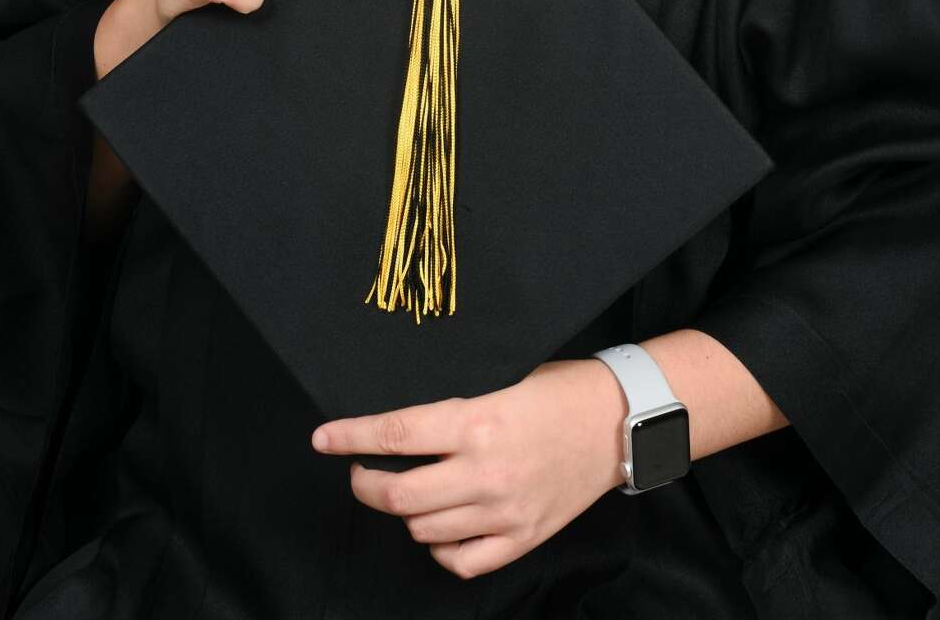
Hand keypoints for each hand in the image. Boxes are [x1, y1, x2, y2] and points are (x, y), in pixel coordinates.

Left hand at [309, 358, 623, 579]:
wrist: (617, 423)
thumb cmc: (559, 389)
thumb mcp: (502, 378)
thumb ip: (453, 404)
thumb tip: (400, 419)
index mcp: (477, 422)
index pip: (395, 434)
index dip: (350, 437)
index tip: (322, 438)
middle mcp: (485, 472)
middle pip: (399, 494)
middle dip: (364, 484)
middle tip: (358, 472)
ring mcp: (504, 512)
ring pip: (424, 529)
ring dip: (404, 512)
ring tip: (406, 490)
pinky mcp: (522, 537)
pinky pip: (461, 561)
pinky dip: (440, 548)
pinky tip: (440, 526)